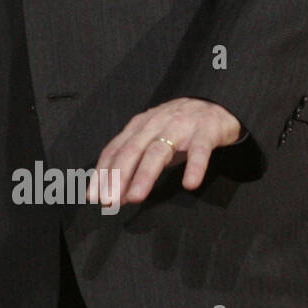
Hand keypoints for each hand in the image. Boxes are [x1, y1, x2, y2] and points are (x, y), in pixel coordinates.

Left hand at [90, 97, 242, 207]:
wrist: (214, 106)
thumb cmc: (178, 128)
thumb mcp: (151, 140)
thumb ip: (134, 163)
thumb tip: (115, 192)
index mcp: (138, 127)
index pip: (114, 150)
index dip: (102, 173)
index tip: (93, 196)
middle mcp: (155, 125)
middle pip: (132, 151)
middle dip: (117, 177)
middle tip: (109, 201)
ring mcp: (180, 127)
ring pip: (158, 152)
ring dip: (145, 176)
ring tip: (135, 198)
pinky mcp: (205, 132)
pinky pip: (199, 150)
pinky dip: (194, 167)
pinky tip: (189, 184)